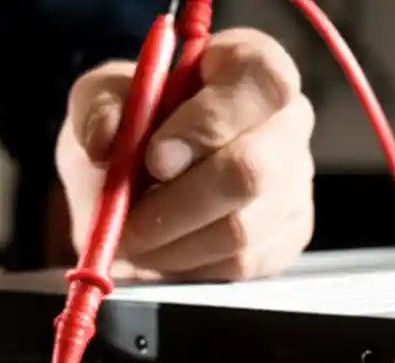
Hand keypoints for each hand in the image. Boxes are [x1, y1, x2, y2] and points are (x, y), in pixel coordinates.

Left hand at [57, 28, 315, 281]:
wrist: (135, 183)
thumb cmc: (129, 129)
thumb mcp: (100, 99)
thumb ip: (99, 109)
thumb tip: (106, 141)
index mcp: (250, 66)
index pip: (261, 82)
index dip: (210, 122)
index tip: (154, 158)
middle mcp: (288, 119)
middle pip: (252, 169)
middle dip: (176, 204)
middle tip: (127, 221)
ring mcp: (295, 181)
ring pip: (241, 228)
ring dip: (172, 242)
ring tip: (134, 238)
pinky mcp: (289, 234)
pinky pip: (242, 263)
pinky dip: (189, 265)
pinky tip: (164, 250)